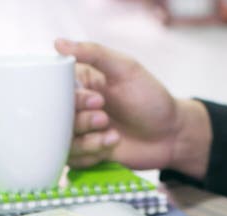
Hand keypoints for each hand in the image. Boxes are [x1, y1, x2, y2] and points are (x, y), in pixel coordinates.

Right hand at [55, 39, 210, 177]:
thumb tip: (58, 43)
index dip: (74, 98)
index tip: (99, 100)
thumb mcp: (125, 69)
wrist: (171, 135)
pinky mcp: (87, 154)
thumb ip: (94, 53)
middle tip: (106, 118)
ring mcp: (82, 132)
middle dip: (83, 121)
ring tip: (113, 136)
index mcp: (81, 84)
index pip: (56, 90)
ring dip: (88, 141)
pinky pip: (73, 160)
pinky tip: (113, 146)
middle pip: (56, 118)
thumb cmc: (151, 98)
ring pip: (63, 141)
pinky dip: (92, 155)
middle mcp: (77, 108)